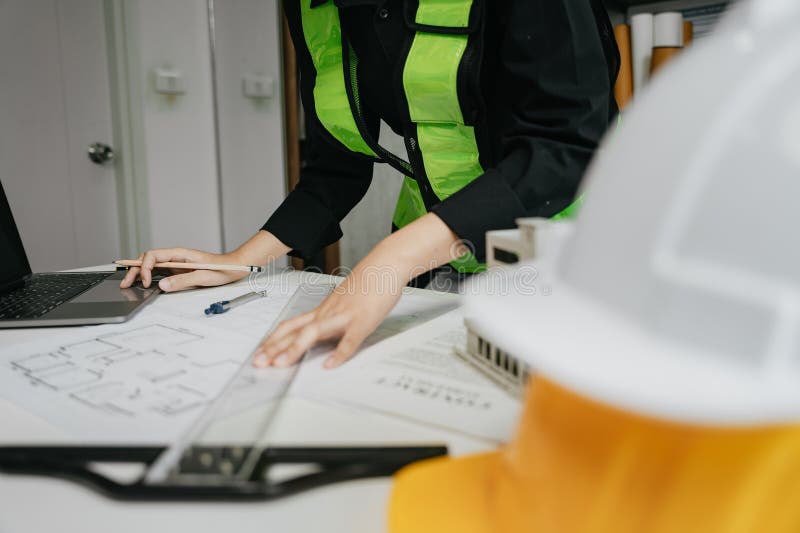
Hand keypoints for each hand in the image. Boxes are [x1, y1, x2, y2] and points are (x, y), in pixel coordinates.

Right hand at [119, 247, 247, 291]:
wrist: (235, 267)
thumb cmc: (222, 269)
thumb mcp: (203, 276)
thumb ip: (182, 281)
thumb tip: (162, 285)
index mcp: (180, 254)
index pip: (153, 256)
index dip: (144, 267)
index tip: (145, 282)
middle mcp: (175, 257)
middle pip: (148, 260)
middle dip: (134, 270)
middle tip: (125, 283)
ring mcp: (176, 264)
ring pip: (152, 266)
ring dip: (139, 273)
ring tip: (128, 284)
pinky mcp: (179, 271)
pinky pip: (160, 273)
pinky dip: (149, 278)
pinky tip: (143, 285)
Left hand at [252, 270, 403, 368]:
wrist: (384, 264)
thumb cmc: (368, 283)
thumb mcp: (343, 302)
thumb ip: (332, 318)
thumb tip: (323, 334)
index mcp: (322, 310)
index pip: (291, 326)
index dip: (273, 340)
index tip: (260, 353)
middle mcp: (328, 313)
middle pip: (295, 331)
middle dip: (274, 348)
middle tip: (258, 363)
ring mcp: (343, 316)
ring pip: (313, 333)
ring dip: (294, 349)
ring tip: (281, 365)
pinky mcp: (362, 321)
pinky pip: (349, 340)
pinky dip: (338, 354)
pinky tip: (329, 365)